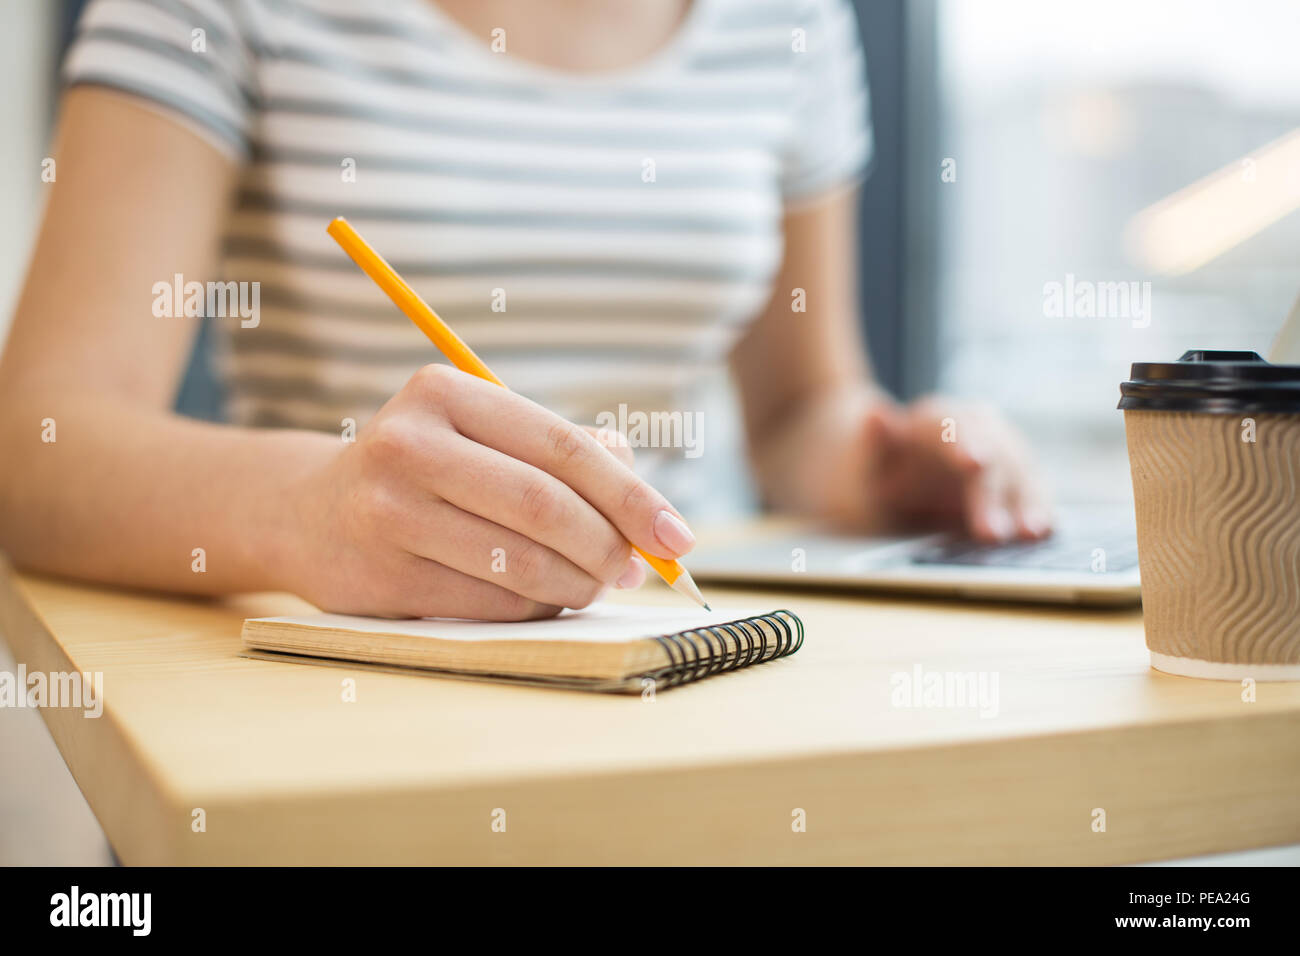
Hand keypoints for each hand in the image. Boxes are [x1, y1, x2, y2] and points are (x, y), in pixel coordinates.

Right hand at [278, 365, 693, 619]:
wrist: (313, 514)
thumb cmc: (431, 470)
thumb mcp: (488, 434)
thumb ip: (571, 452)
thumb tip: (650, 509)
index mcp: (445, 393)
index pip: (563, 447)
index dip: (632, 497)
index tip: (678, 536)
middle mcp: (409, 445)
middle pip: (545, 508)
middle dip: (609, 548)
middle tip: (637, 569)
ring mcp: (387, 513)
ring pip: (520, 564)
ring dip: (577, 585)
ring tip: (592, 584)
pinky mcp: (380, 579)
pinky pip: (490, 606)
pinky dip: (535, 609)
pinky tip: (541, 598)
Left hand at [856, 397, 1052, 541]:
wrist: (879, 472)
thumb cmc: (868, 468)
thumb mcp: (857, 459)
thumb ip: (868, 443)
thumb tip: (874, 414)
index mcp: (933, 421)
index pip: (951, 426)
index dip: (965, 443)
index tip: (973, 463)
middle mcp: (973, 430)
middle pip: (992, 453)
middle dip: (994, 492)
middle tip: (991, 532)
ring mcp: (997, 454)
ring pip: (1020, 472)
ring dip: (1029, 501)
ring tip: (1033, 532)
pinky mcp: (1011, 481)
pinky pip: (1029, 492)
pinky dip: (1039, 509)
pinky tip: (1046, 532)